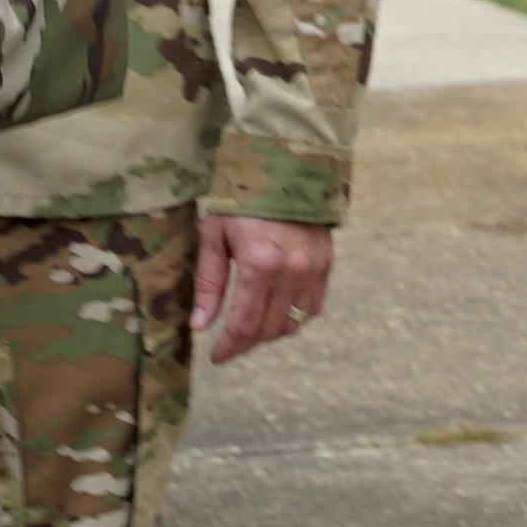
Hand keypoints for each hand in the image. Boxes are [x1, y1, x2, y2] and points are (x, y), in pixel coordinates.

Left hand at [196, 210, 333, 364]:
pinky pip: (312, 308)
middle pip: (269, 330)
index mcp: (259, 264)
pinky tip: (276, 308)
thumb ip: (208, 283)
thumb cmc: (242, 200)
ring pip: (292, 323)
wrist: (285, 169)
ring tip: (251, 324)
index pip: (244, 325)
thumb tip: (200, 325)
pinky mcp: (326, 265)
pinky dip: (294, 316)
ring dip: (270, 332)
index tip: (216, 357)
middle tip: (229, 344)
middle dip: (246, 343)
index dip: (229, 347)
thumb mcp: (214, 236)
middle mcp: (291, 272)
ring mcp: (313, 270)